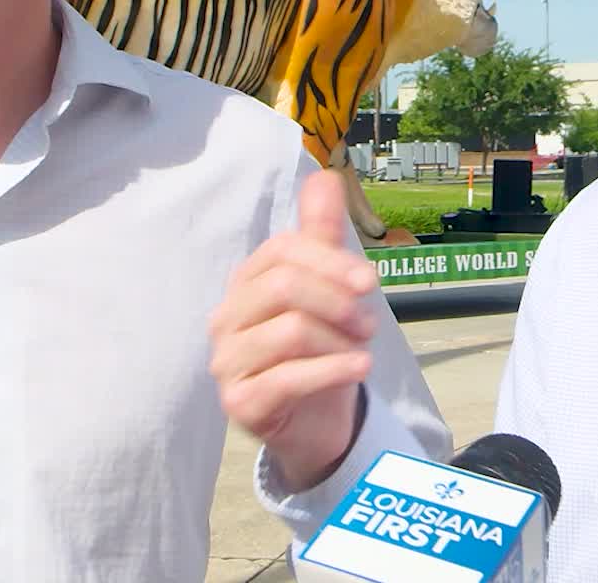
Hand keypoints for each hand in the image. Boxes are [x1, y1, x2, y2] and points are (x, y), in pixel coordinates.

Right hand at [208, 169, 379, 488]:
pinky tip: (359, 367)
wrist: (314, 421)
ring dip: (340, 339)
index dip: (332, 261)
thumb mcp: (326, 288)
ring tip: (362, 350)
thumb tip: (324, 176)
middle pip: (284, 286)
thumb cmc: (319, 347)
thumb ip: (321, 235)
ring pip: (290, 331)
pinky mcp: (240, 402)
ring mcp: (227, 362)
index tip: (370, 281)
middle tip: (369, 323)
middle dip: (337, 300)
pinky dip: (334, 369)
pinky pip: (289, 378)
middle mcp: (227, 318)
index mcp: (245, 282)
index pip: (284, 251)